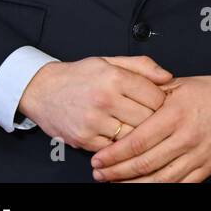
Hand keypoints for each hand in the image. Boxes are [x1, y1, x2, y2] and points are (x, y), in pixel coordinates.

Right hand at [19, 55, 173, 151]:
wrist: (42, 90)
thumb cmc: (80, 76)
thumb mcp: (111, 61)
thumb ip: (142, 66)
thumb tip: (168, 77)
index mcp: (114, 78)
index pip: (155, 96)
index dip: (162, 100)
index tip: (160, 102)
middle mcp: (104, 99)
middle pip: (147, 118)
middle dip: (153, 118)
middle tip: (151, 116)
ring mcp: (93, 122)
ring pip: (133, 136)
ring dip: (137, 133)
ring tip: (135, 125)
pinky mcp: (84, 139)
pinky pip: (114, 148)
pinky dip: (119, 144)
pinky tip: (118, 135)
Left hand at [89, 73, 210, 182]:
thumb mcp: (180, 85)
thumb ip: (152, 94)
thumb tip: (125, 103)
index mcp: (176, 114)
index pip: (137, 141)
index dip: (114, 154)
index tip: (98, 158)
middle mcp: (186, 136)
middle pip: (144, 164)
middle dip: (116, 172)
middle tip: (100, 174)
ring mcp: (198, 154)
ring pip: (160, 179)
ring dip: (133, 185)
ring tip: (117, 184)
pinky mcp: (208, 166)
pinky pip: (181, 185)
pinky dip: (160, 189)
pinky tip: (146, 187)